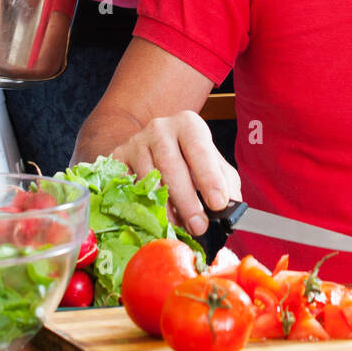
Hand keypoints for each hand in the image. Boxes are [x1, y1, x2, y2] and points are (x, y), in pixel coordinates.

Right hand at [109, 110, 241, 236]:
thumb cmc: (188, 157)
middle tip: (199, 226)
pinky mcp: (118, 157)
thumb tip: (234, 206)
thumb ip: (225, 181)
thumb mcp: (211, 162)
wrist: (152, 144)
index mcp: (188, 125)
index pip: (200, 150)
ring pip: (148, 178)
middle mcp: (160, 128)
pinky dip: (140, 204)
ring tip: (178, 226)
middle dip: (186, 200)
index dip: (209, 177)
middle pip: (171, 166)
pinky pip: (127, 184)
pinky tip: (153, 218)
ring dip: (164, 207)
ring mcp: (136, 142)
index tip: (219, 203)